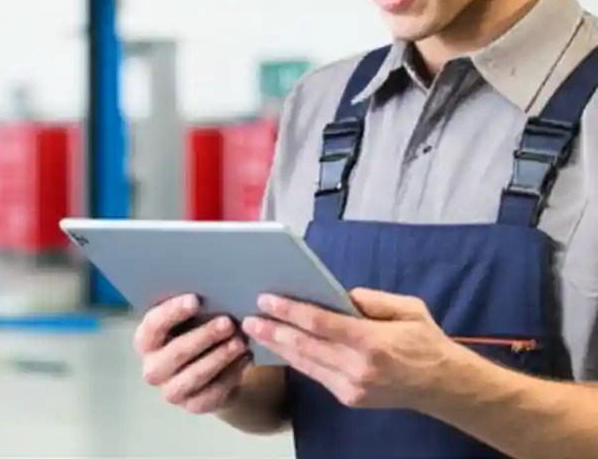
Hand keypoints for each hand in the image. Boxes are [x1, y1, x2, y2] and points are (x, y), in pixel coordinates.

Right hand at [133, 294, 253, 414]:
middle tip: (228, 322)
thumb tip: (211, 285)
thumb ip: (190, 308)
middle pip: (175, 353)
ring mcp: (171, 391)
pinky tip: (246, 359)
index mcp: (145, 341)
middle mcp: (152, 368)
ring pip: (195, 375)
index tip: (195, 299)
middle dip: (204, 337)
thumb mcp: (189, 320)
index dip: (172, 312)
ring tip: (240, 342)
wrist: (208, 372)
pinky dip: (232, 374)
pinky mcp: (193, 406)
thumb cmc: (194, 333)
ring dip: (220, 357)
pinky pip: (213, 392)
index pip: (153, 326)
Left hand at [242, 288, 458, 410]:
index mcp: (373, 342)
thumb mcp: (407, 309)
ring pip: (304, 363)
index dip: (290, 311)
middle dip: (273, 330)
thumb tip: (336, 294)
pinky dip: (295, 359)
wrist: (443, 386)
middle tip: (248, 317)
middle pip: (305, 345)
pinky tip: (280, 347)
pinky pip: (314, 374)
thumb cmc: (425, 341)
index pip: (321, 323)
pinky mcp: (348, 397)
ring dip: (277, 346)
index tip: (267, 299)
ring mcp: (352, 386)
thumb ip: (370, 299)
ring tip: (255, 331)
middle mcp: (359, 367)